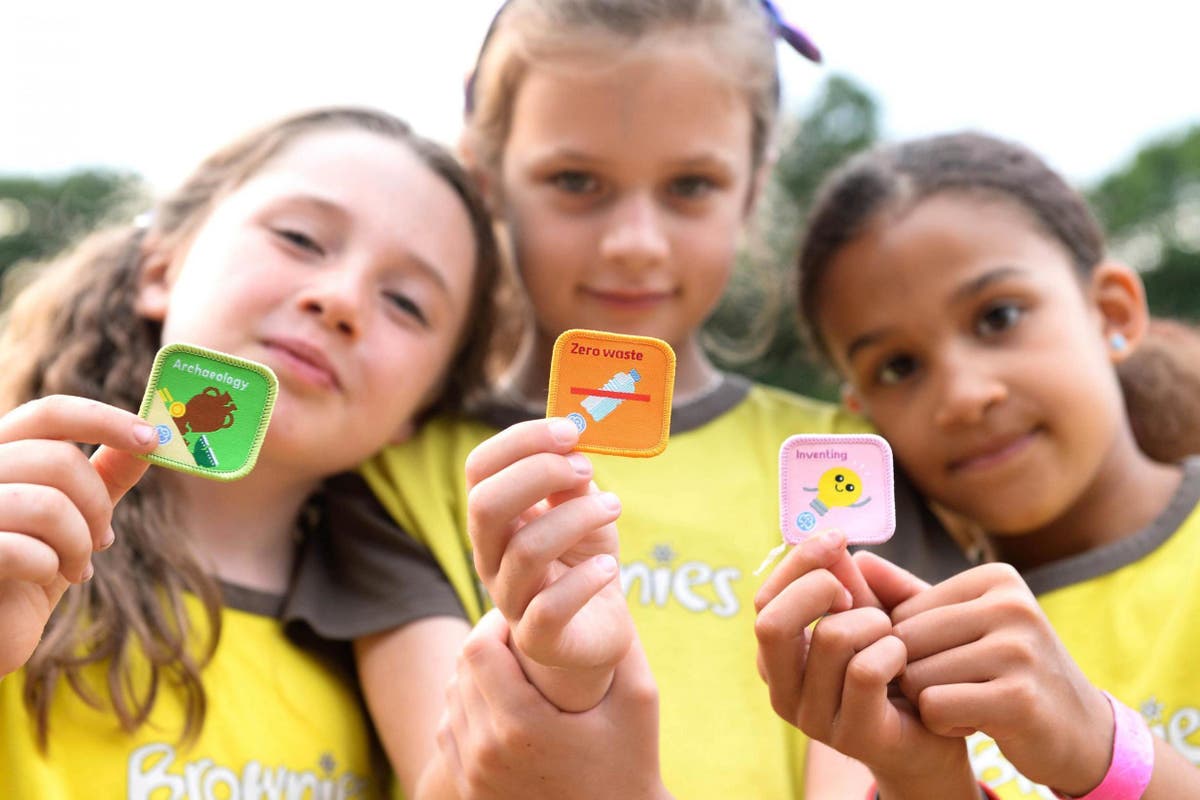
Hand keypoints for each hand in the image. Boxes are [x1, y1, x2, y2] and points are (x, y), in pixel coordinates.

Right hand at [0, 395, 155, 675]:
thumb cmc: (27, 572)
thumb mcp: (75, 518)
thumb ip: (105, 477)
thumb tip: (151, 440)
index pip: (50, 413)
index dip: (106, 420)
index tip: (153, 439)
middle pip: (59, 460)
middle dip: (97, 505)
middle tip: (102, 540)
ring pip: (47, 504)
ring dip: (79, 543)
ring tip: (77, 567)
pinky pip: (22, 549)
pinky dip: (49, 567)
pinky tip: (44, 578)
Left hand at [435, 609, 669, 799]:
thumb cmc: (628, 765)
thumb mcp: (639, 703)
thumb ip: (624, 647)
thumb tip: (610, 588)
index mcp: (522, 725)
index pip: (478, 650)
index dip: (495, 622)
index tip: (521, 617)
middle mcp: (487, 751)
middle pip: (462, 669)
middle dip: (489, 645)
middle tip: (521, 636)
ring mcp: (473, 774)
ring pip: (452, 697)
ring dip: (476, 674)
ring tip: (513, 667)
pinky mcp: (469, 789)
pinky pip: (450, 729)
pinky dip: (468, 707)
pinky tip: (501, 701)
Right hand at [465, 418, 633, 709]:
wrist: (597, 626)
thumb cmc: (582, 558)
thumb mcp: (580, 509)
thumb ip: (571, 480)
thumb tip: (574, 445)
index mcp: (494, 519)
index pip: (480, 468)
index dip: (521, 441)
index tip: (569, 431)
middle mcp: (491, 557)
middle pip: (486, 506)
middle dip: (540, 474)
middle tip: (587, 470)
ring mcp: (510, 600)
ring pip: (527, 551)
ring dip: (577, 518)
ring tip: (613, 508)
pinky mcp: (539, 637)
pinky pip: (551, 606)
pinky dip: (586, 579)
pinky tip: (609, 567)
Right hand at [755, 533, 976, 798]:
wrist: (932, 741)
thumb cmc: (897, 669)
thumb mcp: (872, 617)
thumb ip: (852, 583)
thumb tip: (835, 545)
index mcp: (778, 659)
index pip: (764, 600)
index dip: (798, 561)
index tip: (836, 539)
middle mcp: (784, 691)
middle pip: (771, 622)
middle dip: (818, 588)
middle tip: (854, 595)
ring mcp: (815, 719)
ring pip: (831, 639)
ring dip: (873, 623)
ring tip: (891, 638)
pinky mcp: (854, 736)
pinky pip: (865, 670)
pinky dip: (893, 652)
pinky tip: (903, 662)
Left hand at [891, 562, 1112, 795]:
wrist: (1079, 732)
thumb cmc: (1010, 672)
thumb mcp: (965, 625)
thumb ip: (909, 595)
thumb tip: (857, 559)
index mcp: (996, 578)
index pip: (902, 612)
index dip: (908, 650)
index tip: (952, 662)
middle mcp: (1010, 606)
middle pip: (904, 642)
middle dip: (913, 676)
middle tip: (956, 688)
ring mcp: (1019, 650)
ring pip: (915, 677)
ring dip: (930, 702)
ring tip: (971, 702)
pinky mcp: (1019, 698)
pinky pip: (935, 707)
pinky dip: (945, 725)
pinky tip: (978, 723)